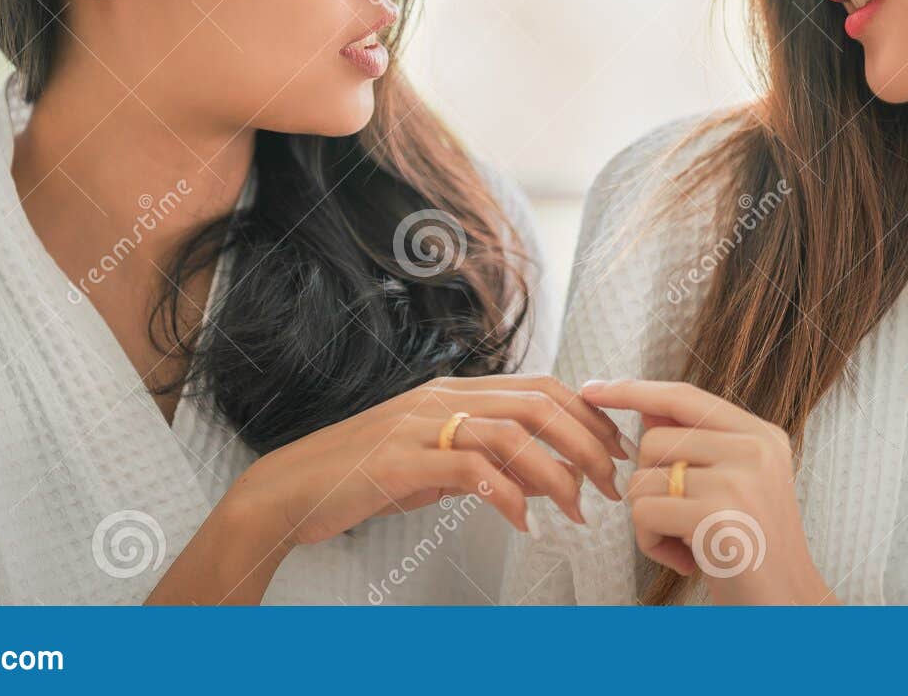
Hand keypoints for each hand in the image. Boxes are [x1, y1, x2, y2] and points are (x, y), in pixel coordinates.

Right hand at [229, 373, 627, 551]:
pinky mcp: (400, 461)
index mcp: (455, 391)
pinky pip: (468, 470)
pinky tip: (523, 522)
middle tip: (610, 484)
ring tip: (577, 509)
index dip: (587, 414)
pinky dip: (506, 496)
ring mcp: (419, 426)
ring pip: (510, 434)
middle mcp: (443, 398)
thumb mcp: (432, 462)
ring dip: (555, 474)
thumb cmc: (362, 477)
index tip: (616, 448)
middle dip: (585, 443)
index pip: (540, 386)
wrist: (291, 490)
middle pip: (536, 404)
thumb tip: (538, 478)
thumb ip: (481, 461)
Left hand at [581, 378, 837, 604]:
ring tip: (688, 545)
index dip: (634, 390)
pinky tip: (685, 561)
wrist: (789, 607)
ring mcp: (739, 479)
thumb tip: (645, 410)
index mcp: (761, 434)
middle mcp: (754, 448)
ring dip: (650, 520)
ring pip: (644, 479)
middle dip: (650, 485)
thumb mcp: (732, 487)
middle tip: (683, 523)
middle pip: (654, 441)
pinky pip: (644, 513)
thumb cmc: (751, 550)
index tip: (592, 390)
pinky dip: (651, 543)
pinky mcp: (718, 514)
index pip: (684, 397)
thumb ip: (696, 447)